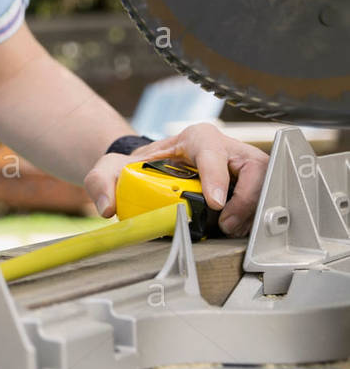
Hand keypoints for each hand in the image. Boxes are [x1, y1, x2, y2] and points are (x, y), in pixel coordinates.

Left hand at [84, 122, 268, 236]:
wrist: (148, 171)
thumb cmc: (137, 167)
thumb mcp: (111, 168)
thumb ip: (101, 182)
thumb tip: (107, 207)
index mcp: (196, 138)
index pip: (213, 152)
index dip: (218, 177)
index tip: (215, 204)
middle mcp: (224, 148)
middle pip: (254, 166)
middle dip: (246, 197)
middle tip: (226, 224)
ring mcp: (240, 166)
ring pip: (267, 182)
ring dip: (253, 209)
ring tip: (230, 229)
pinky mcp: (249, 183)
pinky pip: (265, 197)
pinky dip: (254, 215)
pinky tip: (235, 229)